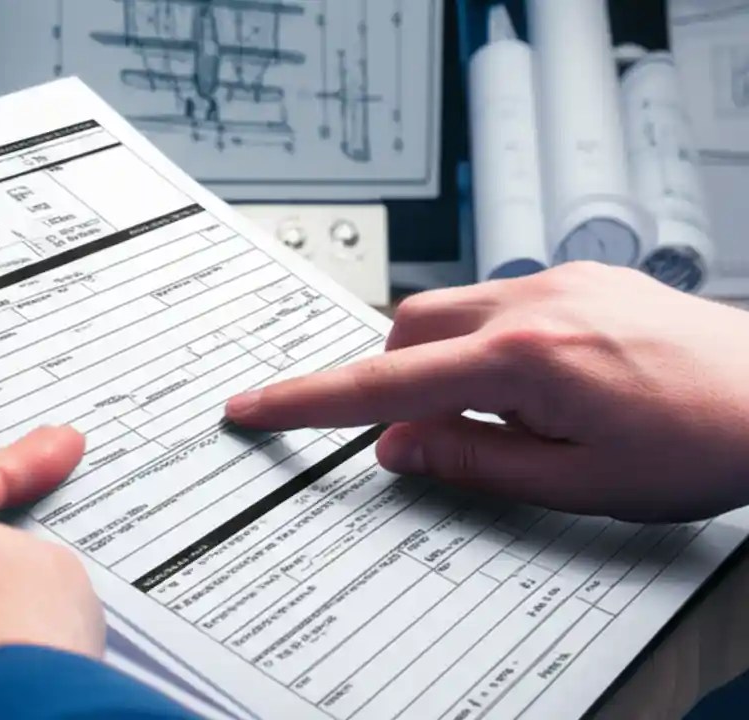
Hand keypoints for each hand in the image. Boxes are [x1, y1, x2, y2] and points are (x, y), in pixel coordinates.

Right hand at [225, 262, 748, 522]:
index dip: (307, 400)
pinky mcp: (582, 277)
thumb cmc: (702, 442)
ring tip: (506, 413)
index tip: (254, 405)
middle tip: (424, 434)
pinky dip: (485, 342)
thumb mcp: (577, 483)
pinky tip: (536, 381)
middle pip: (406, 328)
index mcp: (523, 361)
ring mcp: (560, 281)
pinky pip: (498, 300)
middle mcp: (533, 304)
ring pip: (449, 309)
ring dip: (444, 360)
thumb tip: (397, 449)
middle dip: (391, 378)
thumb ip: (470, 463)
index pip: (383, 384)